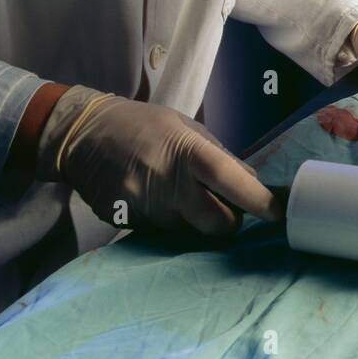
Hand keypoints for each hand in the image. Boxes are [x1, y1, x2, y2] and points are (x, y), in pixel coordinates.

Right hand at [35, 86, 280, 234]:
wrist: (81, 133)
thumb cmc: (141, 124)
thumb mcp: (183, 126)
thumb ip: (217, 155)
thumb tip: (250, 183)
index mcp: (185, 151)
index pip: (230, 181)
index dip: (257, 200)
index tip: (276, 212)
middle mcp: (165, 183)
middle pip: (216, 224)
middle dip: (228, 221)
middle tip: (225, 207)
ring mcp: (144, 206)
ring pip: (189, 233)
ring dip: (196, 222)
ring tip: (182, 196)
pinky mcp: (125, 222)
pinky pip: (161, 233)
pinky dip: (169, 222)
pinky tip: (156, 199)